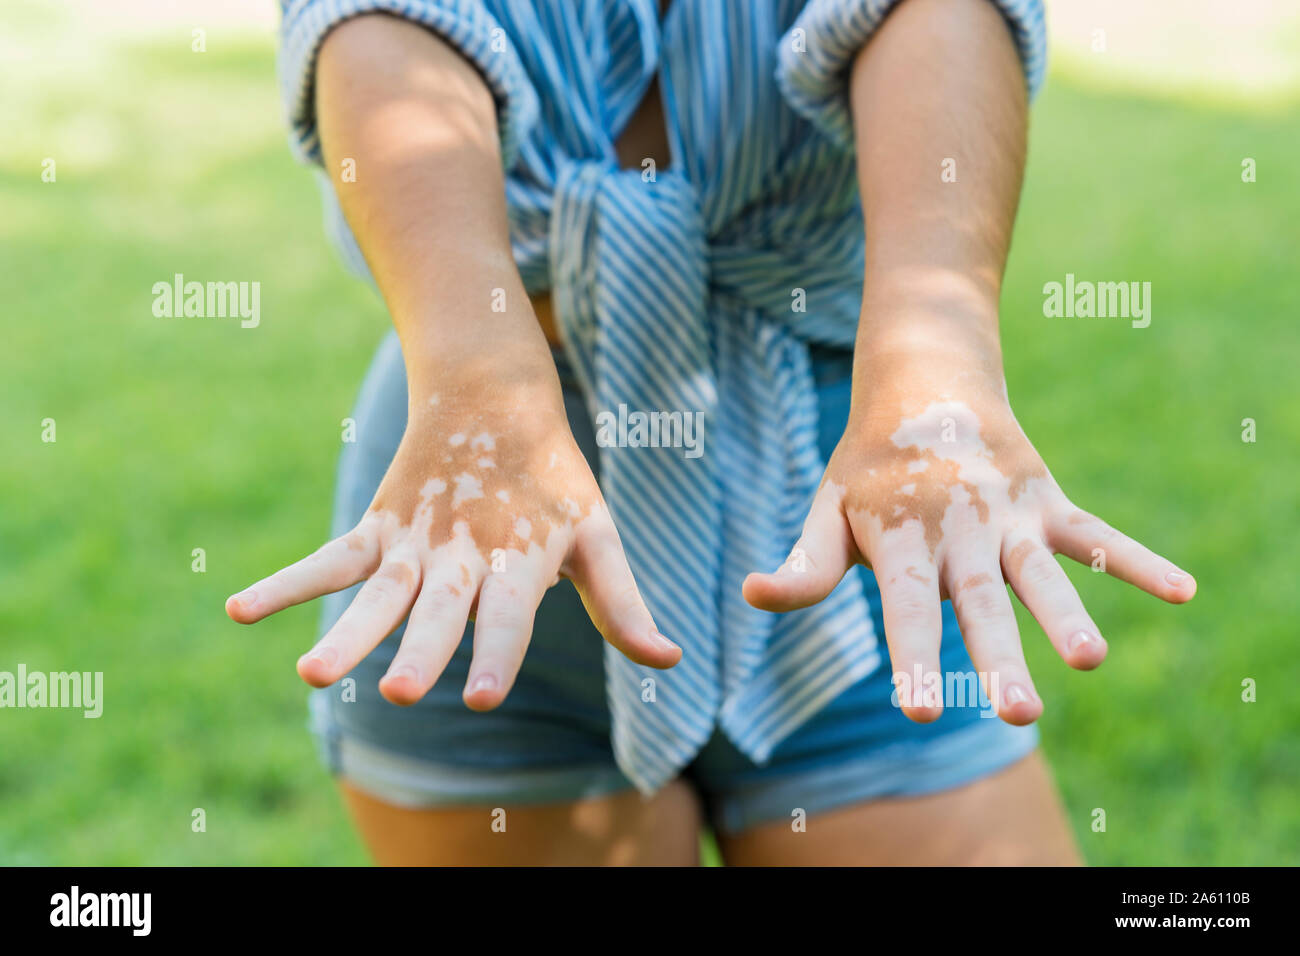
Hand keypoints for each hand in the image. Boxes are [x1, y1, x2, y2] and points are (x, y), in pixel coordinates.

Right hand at [227, 354, 679, 708]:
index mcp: (519, 558)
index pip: (509, 614)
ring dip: (346, 631)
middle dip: (421, 649)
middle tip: (397, 690)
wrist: (494, 396)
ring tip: (310, 673)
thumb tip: (669, 658)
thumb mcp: (595, 534)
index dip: (496, 651)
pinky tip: (239, 611)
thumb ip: (622, 601)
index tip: (480, 694)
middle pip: (440, 608)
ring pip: (379, 592)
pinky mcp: (379, 529)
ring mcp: (416, 541)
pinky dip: (286, 583)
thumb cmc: (553, 480)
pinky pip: (330, 560)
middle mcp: (464, 554)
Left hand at [743, 341, 1194, 724]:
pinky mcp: (1048, 502)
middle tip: (1019, 715)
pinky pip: (1098, 534)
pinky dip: (1139, 561)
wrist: (927, 382)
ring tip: (1091, 659)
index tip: (920, 711)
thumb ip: (805, 564)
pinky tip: (1184, 591)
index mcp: (902, 537)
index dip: (912, 657)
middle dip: (1000, 657)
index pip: (905, 607)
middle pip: (981, 602)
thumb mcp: (829, 509)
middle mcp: (960, 528)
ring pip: (1043, 571)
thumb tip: (750, 595)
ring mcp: (1010, 515)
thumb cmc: (870, 465)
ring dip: (1068, 613)